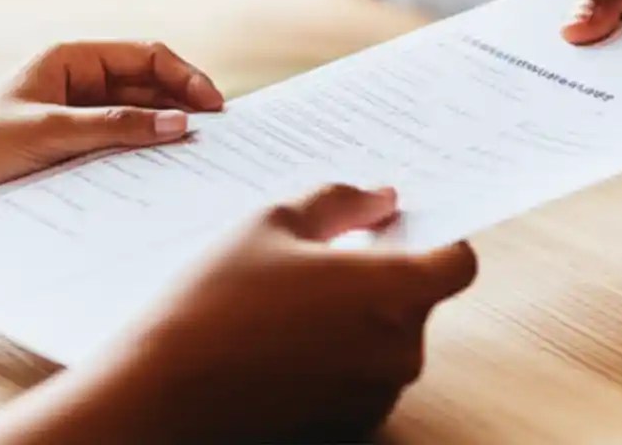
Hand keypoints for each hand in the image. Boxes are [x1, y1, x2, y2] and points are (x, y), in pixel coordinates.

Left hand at [0, 41, 225, 206]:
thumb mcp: (51, 133)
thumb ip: (117, 126)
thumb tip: (181, 124)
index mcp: (70, 58)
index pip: (146, 56)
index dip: (185, 76)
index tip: (214, 106)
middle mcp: (77, 79)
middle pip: (148, 84)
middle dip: (183, 103)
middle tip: (219, 134)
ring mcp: (76, 112)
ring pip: (138, 114)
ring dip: (165, 129)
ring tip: (198, 154)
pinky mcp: (71, 144)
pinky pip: (119, 140)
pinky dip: (143, 150)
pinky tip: (163, 168)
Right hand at [0, 186, 476, 444]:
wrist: (163, 396)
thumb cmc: (214, 305)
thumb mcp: (272, 226)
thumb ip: (341, 202)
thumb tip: (382, 198)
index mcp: (393, 293)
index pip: (458, 262)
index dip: (435, 240)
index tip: (398, 232)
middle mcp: (399, 352)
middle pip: (416, 302)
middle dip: (378, 280)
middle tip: (317, 264)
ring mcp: (376, 397)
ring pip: (385, 342)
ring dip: (355, 322)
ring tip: (284, 309)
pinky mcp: (350, 428)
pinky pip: (360, 380)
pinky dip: (336, 362)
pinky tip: (279, 348)